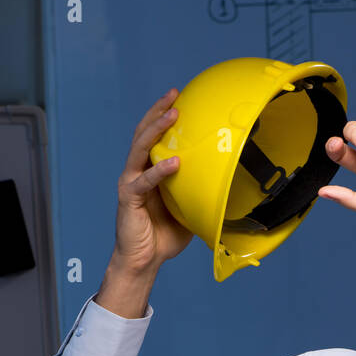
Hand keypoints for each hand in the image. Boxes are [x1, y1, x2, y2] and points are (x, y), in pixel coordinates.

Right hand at [111, 88, 194, 274]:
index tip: (179, 98)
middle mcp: (136, 171)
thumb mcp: (188, 206)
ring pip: (140, 148)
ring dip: (156, 129)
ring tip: (172, 115)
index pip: (153, 137)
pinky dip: (159, 171)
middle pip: (144, 133)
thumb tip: (226, 179)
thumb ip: (197, 189)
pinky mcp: (129, 198)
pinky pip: (145, 181)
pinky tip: (174, 163)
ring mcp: (130, 183)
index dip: (163, 116)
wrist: (143, 261)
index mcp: (148, 171)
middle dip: (158, 112)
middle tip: (174, 94)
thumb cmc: (164, 235)